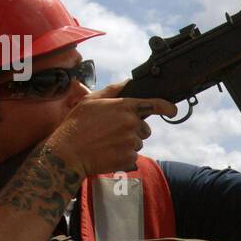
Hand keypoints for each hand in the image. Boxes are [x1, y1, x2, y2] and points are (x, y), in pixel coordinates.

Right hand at [46, 80, 176, 176]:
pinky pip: (133, 156)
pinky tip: (108, 153)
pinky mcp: (129, 157)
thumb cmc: (77, 124)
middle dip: (133, 130)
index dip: (167, 107)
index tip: (173, 110)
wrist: (68, 152)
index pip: (154, 104)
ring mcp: (132, 141)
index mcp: (125, 106)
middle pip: (145, 128)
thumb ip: (113, 90)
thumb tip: (128, 82)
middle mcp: (132, 123)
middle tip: (112, 132)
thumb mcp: (91, 100)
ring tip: (107, 142)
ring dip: (127, 144)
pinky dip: (123, 156)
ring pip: (138, 143)